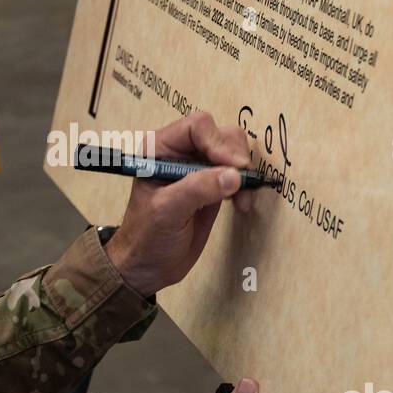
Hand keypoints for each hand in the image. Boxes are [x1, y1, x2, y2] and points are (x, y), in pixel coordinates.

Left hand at [104, 111, 255, 296]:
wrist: (148, 266)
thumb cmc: (146, 237)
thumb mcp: (167, 211)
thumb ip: (197, 189)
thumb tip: (234, 176)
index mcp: (160, 149)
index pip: (197, 126)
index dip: (218, 143)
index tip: (233, 169)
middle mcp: (180, 152)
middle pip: (220, 134)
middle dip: (235, 157)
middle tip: (240, 184)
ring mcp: (198, 168)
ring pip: (233, 152)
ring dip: (244, 172)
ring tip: (240, 199)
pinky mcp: (213, 185)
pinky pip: (237, 174)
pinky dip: (246, 185)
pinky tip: (241, 204)